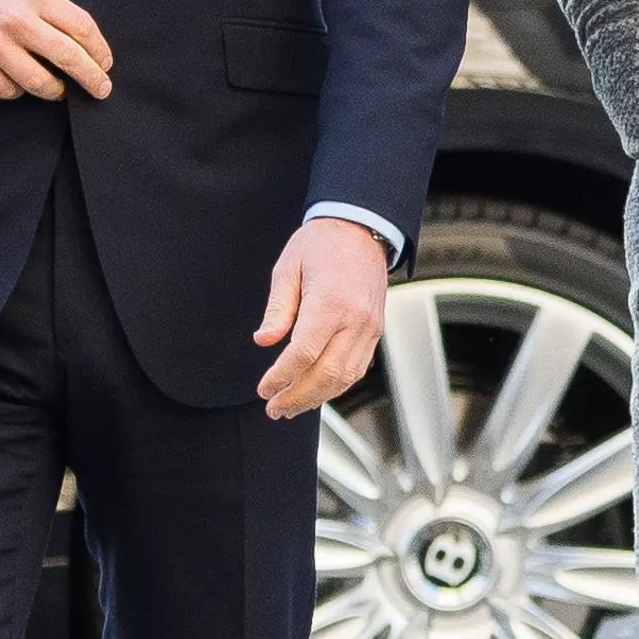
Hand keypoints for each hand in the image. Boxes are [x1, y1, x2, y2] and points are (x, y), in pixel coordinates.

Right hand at [0, 0, 111, 100]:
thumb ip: (48, 10)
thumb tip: (85, 44)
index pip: (81, 26)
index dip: (99, 50)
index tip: (105, 63)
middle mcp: (14, 19)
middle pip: (69, 56)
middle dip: (92, 78)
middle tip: (101, 89)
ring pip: (41, 82)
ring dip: (54, 90)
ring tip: (56, 88)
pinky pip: (10, 91)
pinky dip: (17, 90)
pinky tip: (14, 80)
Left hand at [254, 216, 390, 418]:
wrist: (361, 230)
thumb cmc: (322, 244)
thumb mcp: (288, 268)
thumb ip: (278, 309)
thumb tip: (264, 341)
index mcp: (330, 302)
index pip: (304, 353)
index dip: (281, 377)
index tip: (264, 389)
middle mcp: (355, 319)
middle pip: (326, 374)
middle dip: (297, 397)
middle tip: (274, 408)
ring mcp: (369, 328)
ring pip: (344, 377)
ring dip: (317, 398)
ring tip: (291, 406)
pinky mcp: (375, 332)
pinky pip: (357, 368)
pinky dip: (336, 386)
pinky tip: (316, 392)